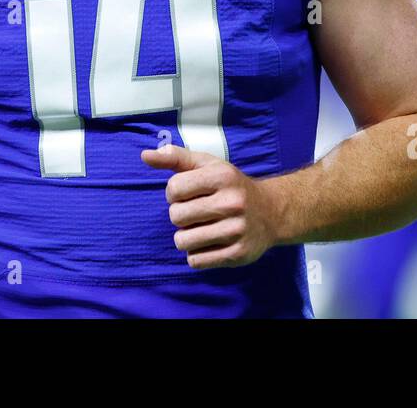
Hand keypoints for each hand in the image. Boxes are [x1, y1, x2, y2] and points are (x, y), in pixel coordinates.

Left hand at [141, 144, 280, 269]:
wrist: (271, 212)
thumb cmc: (231, 185)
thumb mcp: (208, 165)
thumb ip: (175, 158)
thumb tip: (145, 155)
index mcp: (222, 177)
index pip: (174, 188)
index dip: (174, 193)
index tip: (187, 193)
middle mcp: (232, 203)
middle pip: (176, 216)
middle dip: (180, 215)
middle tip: (196, 212)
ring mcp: (236, 230)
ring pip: (183, 241)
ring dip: (186, 237)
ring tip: (200, 228)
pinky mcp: (237, 254)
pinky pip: (196, 261)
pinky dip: (196, 253)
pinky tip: (210, 242)